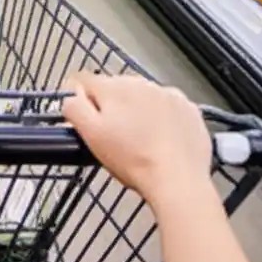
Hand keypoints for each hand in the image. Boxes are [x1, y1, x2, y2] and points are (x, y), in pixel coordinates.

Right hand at [62, 72, 210, 204]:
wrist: (178, 179)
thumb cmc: (132, 160)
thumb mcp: (91, 135)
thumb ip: (74, 108)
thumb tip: (72, 95)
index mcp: (114, 87)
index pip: (85, 81)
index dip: (81, 100)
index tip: (86, 121)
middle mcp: (142, 82)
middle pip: (116, 88)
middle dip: (112, 106)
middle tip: (115, 136)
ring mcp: (169, 94)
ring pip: (143, 96)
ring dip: (138, 110)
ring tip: (141, 140)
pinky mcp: (189, 109)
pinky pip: (168, 107)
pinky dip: (163, 117)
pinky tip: (163, 139)